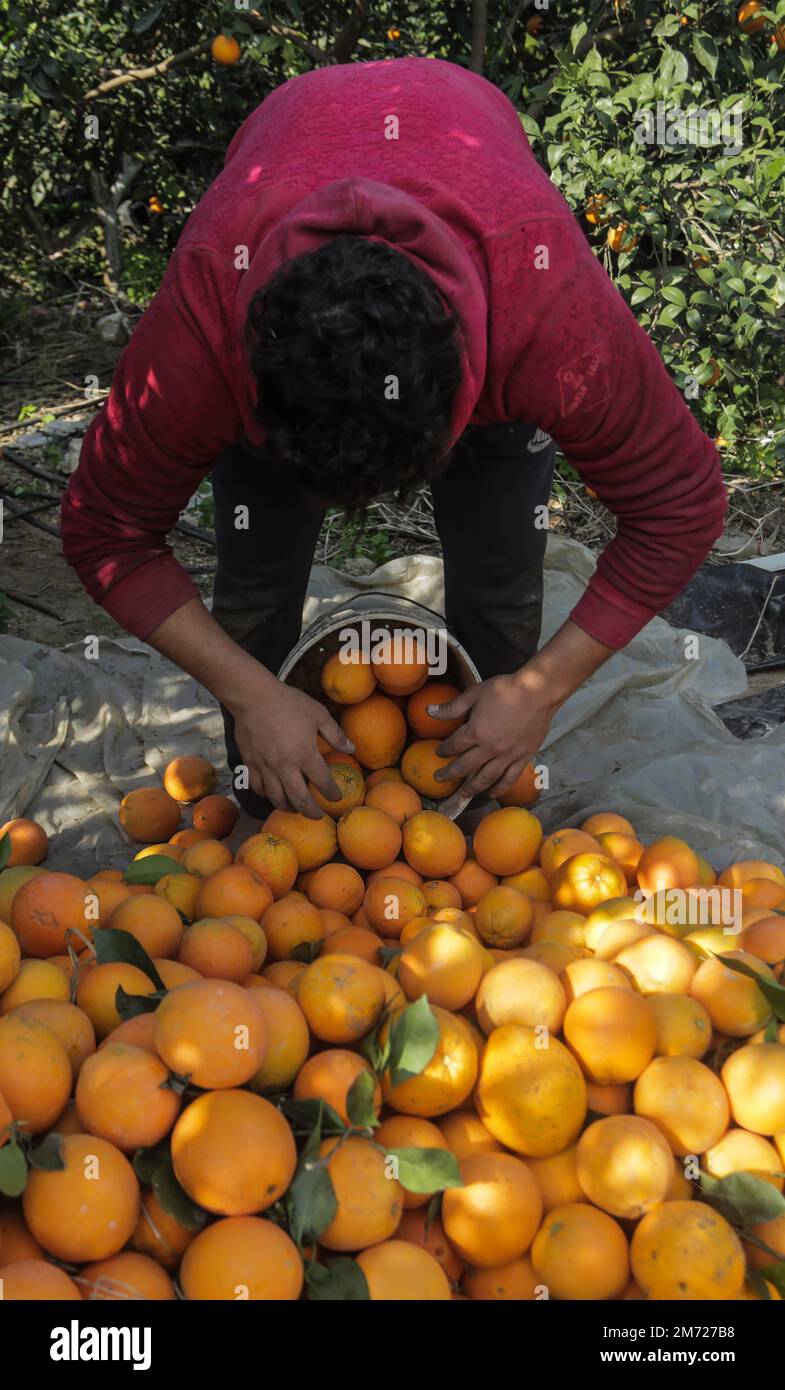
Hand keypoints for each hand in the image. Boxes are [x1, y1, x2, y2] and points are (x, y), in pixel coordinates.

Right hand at [231, 675, 355, 818]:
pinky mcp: (250, 764)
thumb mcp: (318, 714)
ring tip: (294, 809)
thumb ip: (335, 734)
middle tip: (317, 816)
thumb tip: (352, 748)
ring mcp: (266, 767)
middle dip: (310, 811)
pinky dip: (266, 794)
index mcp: (305, 755)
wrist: (253, 697)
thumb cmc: (288, 703)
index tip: (336, 798)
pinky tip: (271, 793)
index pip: (322, 782)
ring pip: (276, 798)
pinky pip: (257, 787)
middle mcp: (285, 767)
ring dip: (288, 807)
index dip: (331, 793)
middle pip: (299, 799)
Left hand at [429, 669, 557, 798]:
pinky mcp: (523, 758)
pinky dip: (499, 789)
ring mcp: (507, 756)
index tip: (439, 752)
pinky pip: (509, 779)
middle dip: (449, 774)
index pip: (454, 746)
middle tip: (439, 779)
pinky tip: (491, 794)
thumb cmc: (506, 689)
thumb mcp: (474, 694)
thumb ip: (452, 708)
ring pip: (485, 778)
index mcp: (476, 732)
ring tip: (461, 794)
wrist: (538, 691)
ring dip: (471, 788)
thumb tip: (429, 711)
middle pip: (465, 767)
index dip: (444, 750)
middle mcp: (490, 748)